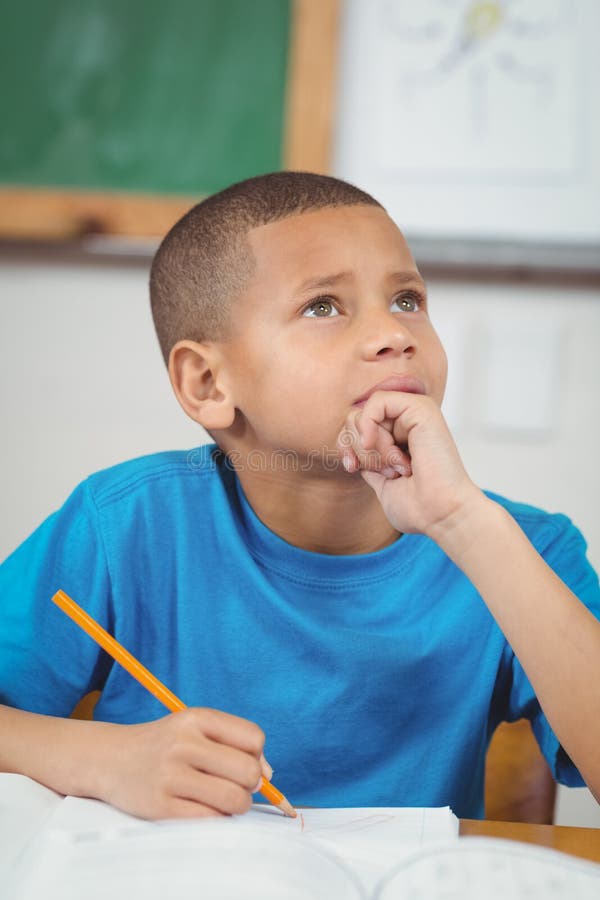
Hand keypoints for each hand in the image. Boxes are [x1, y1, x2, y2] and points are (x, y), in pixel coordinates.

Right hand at [101, 707, 269, 819]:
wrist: (109, 758)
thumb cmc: (165, 745)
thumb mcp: (194, 728)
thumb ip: (234, 744)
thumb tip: (269, 776)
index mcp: (195, 717)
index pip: (254, 738)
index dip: (257, 756)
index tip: (243, 764)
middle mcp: (182, 743)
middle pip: (248, 771)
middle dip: (250, 784)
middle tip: (233, 786)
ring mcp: (170, 775)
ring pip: (234, 800)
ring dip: (236, 806)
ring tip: (221, 800)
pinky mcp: (160, 807)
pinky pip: (210, 820)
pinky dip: (215, 819)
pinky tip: (202, 808)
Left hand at [337, 391, 481, 537]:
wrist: (441, 514)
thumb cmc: (418, 507)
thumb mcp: (380, 481)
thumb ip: (368, 460)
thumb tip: (352, 448)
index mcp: (400, 436)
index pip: (355, 425)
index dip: (346, 445)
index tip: (353, 467)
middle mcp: (408, 421)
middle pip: (355, 417)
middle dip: (359, 448)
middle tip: (385, 471)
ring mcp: (415, 413)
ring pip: (365, 411)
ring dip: (370, 446)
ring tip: (395, 467)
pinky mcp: (421, 408)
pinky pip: (378, 401)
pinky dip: (372, 426)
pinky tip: (385, 450)